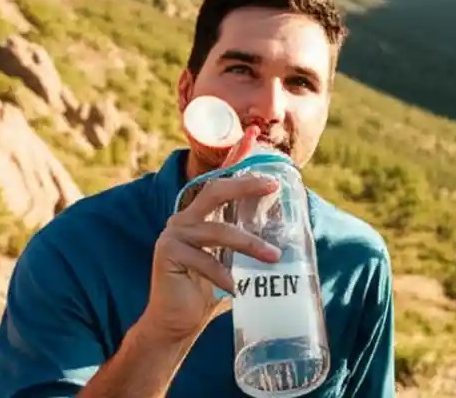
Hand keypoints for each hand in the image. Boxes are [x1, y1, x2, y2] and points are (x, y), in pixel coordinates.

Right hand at [140, 127, 280, 344]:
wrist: (177, 322)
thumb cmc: (209, 289)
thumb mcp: (233, 260)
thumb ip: (249, 241)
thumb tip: (287, 229)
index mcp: (201, 214)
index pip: (220, 179)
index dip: (235, 156)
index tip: (252, 134)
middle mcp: (185, 217)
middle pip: (215, 190)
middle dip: (245, 185)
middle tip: (272, 186)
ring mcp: (174, 233)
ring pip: (217, 229)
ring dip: (249, 243)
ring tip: (274, 257)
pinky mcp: (167, 253)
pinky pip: (204, 260)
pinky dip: (224, 275)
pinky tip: (237, 288)